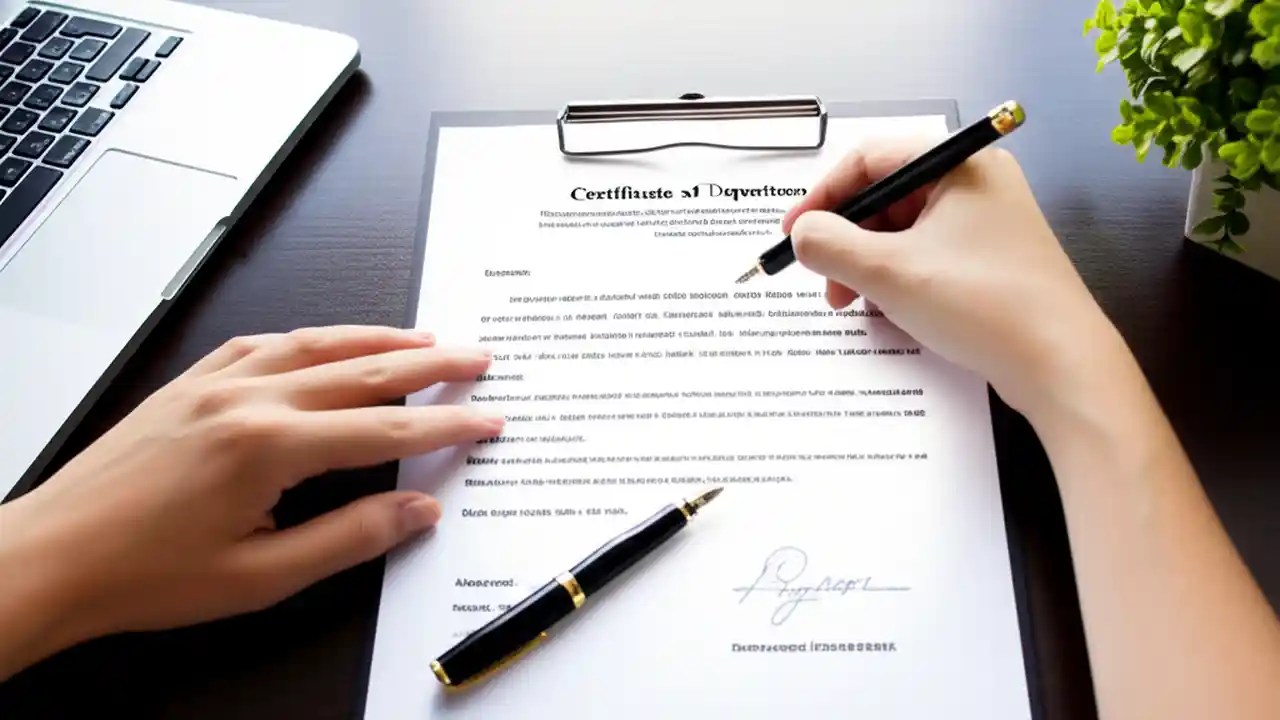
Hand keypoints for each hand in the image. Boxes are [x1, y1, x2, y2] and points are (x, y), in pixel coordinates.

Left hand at [0, 326, 501, 675]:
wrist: (52, 557)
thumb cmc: (144, 574)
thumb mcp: (261, 576)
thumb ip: (350, 537)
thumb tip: (416, 512)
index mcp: (268, 446)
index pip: (385, 428)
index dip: (445, 424)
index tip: (487, 418)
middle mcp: (246, 398)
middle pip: (362, 369)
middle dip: (431, 363)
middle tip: (479, 357)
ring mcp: (214, 382)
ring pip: (316, 343)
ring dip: (377, 338)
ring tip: (425, 339)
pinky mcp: (189, 382)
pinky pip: (264, 343)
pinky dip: (310, 338)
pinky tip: (328, 342)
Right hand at [784, 137, 1125, 419]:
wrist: (1062, 365)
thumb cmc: (983, 305)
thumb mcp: (890, 273)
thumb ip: (832, 245)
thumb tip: (802, 234)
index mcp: (960, 165)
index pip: (872, 158)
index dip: (824, 195)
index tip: (794, 234)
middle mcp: (978, 183)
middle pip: (887, 195)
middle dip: (846, 238)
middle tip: (823, 279)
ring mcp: (988, 223)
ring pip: (904, 229)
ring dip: (867, 263)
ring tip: (852, 302)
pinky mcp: (992, 260)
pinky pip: (927, 254)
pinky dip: (897, 277)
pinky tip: (888, 309)